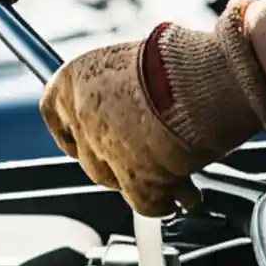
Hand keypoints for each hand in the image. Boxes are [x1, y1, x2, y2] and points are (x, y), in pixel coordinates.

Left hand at [39, 0, 265, 216]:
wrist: (211, 76)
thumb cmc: (181, 64)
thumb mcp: (132, 66)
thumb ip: (114, 93)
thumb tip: (119, 111)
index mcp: (72, 80)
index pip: (54, 116)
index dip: (72, 133)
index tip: (85, 140)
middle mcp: (80, 114)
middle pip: (86, 153)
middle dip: (115, 160)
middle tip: (142, 156)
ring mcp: (104, 148)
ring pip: (114, 179)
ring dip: (143, 180)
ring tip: (175, 177)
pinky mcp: (135, 177)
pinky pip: (145, 202)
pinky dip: (163, 201)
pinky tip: (183, 195)